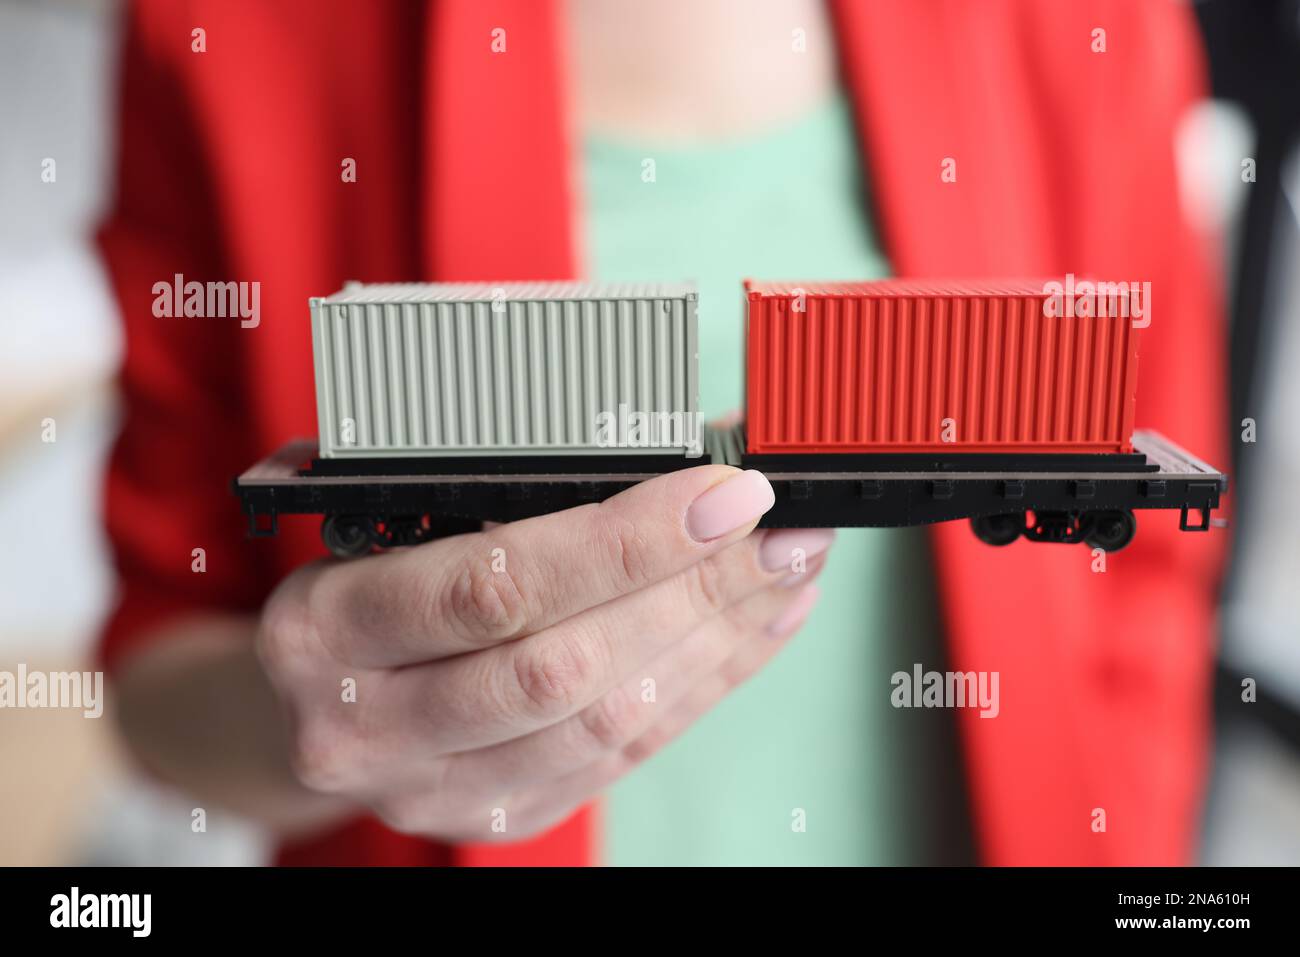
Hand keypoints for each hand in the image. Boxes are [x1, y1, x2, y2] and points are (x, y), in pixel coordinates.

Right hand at [255, 465, 831, 841]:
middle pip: (564, 667)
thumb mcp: (389, 520)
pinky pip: (624, 758)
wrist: (312, 697)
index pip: (497, 585)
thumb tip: (665, 454)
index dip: (624, 542)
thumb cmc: (361, 583)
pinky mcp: (496, 818)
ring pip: (607, 722)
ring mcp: (433, 790)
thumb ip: (502, 499)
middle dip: (694, 592)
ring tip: (786, 574)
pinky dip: (704, 686)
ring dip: (717, 641)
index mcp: (327, 625)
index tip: (723, 493)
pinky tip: (755, 629)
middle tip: (782, 534)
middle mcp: (366, 724)